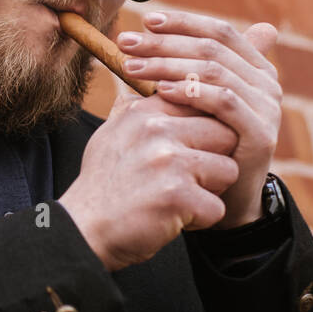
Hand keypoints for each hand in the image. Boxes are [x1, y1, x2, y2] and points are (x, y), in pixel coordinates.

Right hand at [60, 92, 238, 271]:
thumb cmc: (103, 185)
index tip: (189, 151)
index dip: (205, 132)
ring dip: (209, 191)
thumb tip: (134, 81)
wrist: (84, 230)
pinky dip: (199, 220)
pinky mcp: (177, 196)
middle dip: (214, 160)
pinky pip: (218, 207)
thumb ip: (131, 107)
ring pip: (228, 170)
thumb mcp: (110, 134)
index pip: (203, 103)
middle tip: (186, 179)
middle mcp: (156, 130)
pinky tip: (172, 218)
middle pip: (226, 134)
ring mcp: (167, 161)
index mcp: (144, 111)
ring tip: (177, 199)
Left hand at [116, 12, 280, 228]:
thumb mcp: (188, 100)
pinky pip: (223, 102)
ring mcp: (266, 107)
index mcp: (254, 67)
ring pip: (214, 71)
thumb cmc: (201, 144)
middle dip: (165, 42)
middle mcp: (266, 82)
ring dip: (168, 64)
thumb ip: (177, 67)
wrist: (222, 197)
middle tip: (127, 42)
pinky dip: (190, 92)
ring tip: (132, 66)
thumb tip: (149, 27)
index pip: (220, 32)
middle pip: (212, 48)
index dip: (183, 23)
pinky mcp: (260, 134)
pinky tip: (160, 90)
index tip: (146, 21)